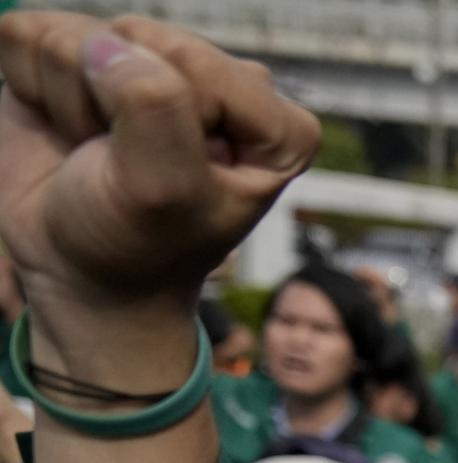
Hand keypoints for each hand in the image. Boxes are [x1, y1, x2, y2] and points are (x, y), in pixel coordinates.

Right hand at [0, 15, 314, 341]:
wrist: (79, 276)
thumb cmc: (138, 246)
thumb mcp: (163, 190)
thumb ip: (154, 105)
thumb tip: (107, 44)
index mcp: (273, 121)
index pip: (196, 62)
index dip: (160, 118)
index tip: (162, 175)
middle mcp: (216, 82)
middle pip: (134, 38)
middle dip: (108, 105)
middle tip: (117, 164)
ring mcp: (145, 66)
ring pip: (75, 35)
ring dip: (67, 100)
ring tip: (92, 151)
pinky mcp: (79, 60)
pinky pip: (28, 35)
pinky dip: (29, 85)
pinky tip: (62, 129)